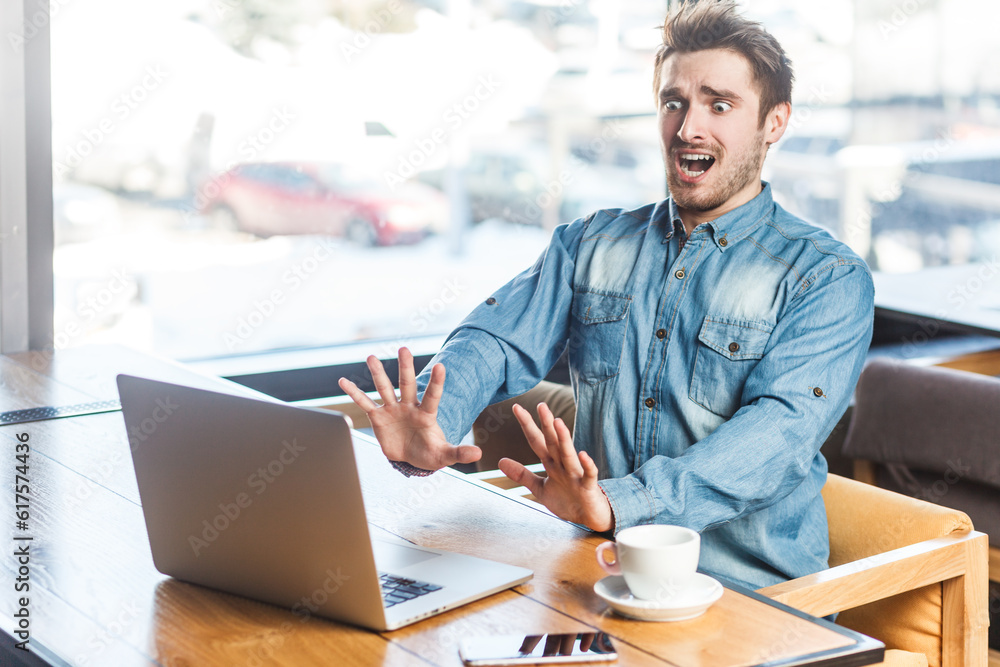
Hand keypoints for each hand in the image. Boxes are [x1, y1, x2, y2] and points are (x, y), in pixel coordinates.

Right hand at [337, 348, 480, 470]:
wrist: (411, 458)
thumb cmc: (430, 453)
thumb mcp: (444, 455)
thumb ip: (459, 452)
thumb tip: (478, 454)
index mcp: (427, 414)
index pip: (432, 396)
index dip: (436, 382)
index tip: (441, 366)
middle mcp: (409, 407)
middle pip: (408, 384)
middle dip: (406, 367)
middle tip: (405, 348)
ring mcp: (393, 410)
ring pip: (384, 388)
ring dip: (378, 373)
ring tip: (370, 357)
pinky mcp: (379, 417)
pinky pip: (365, 403)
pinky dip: (354, 393)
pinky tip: (343, 381)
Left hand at [499, 402, 613, 532]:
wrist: (589, 518)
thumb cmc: (567, 500)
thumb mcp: (540, 488)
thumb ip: (522, 474)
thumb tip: (500, 460)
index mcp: (551, 464)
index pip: (537, 441)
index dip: (527, 425)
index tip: (517, 407)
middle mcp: (563, 465)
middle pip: (553, 442)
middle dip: (546, 424)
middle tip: (541, 405)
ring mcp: (576, 475)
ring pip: (568, 455)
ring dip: (564, 439)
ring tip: (557, 422)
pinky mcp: (588, 488)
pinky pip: (588, 475)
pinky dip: (587, 465)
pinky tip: (583, 454)